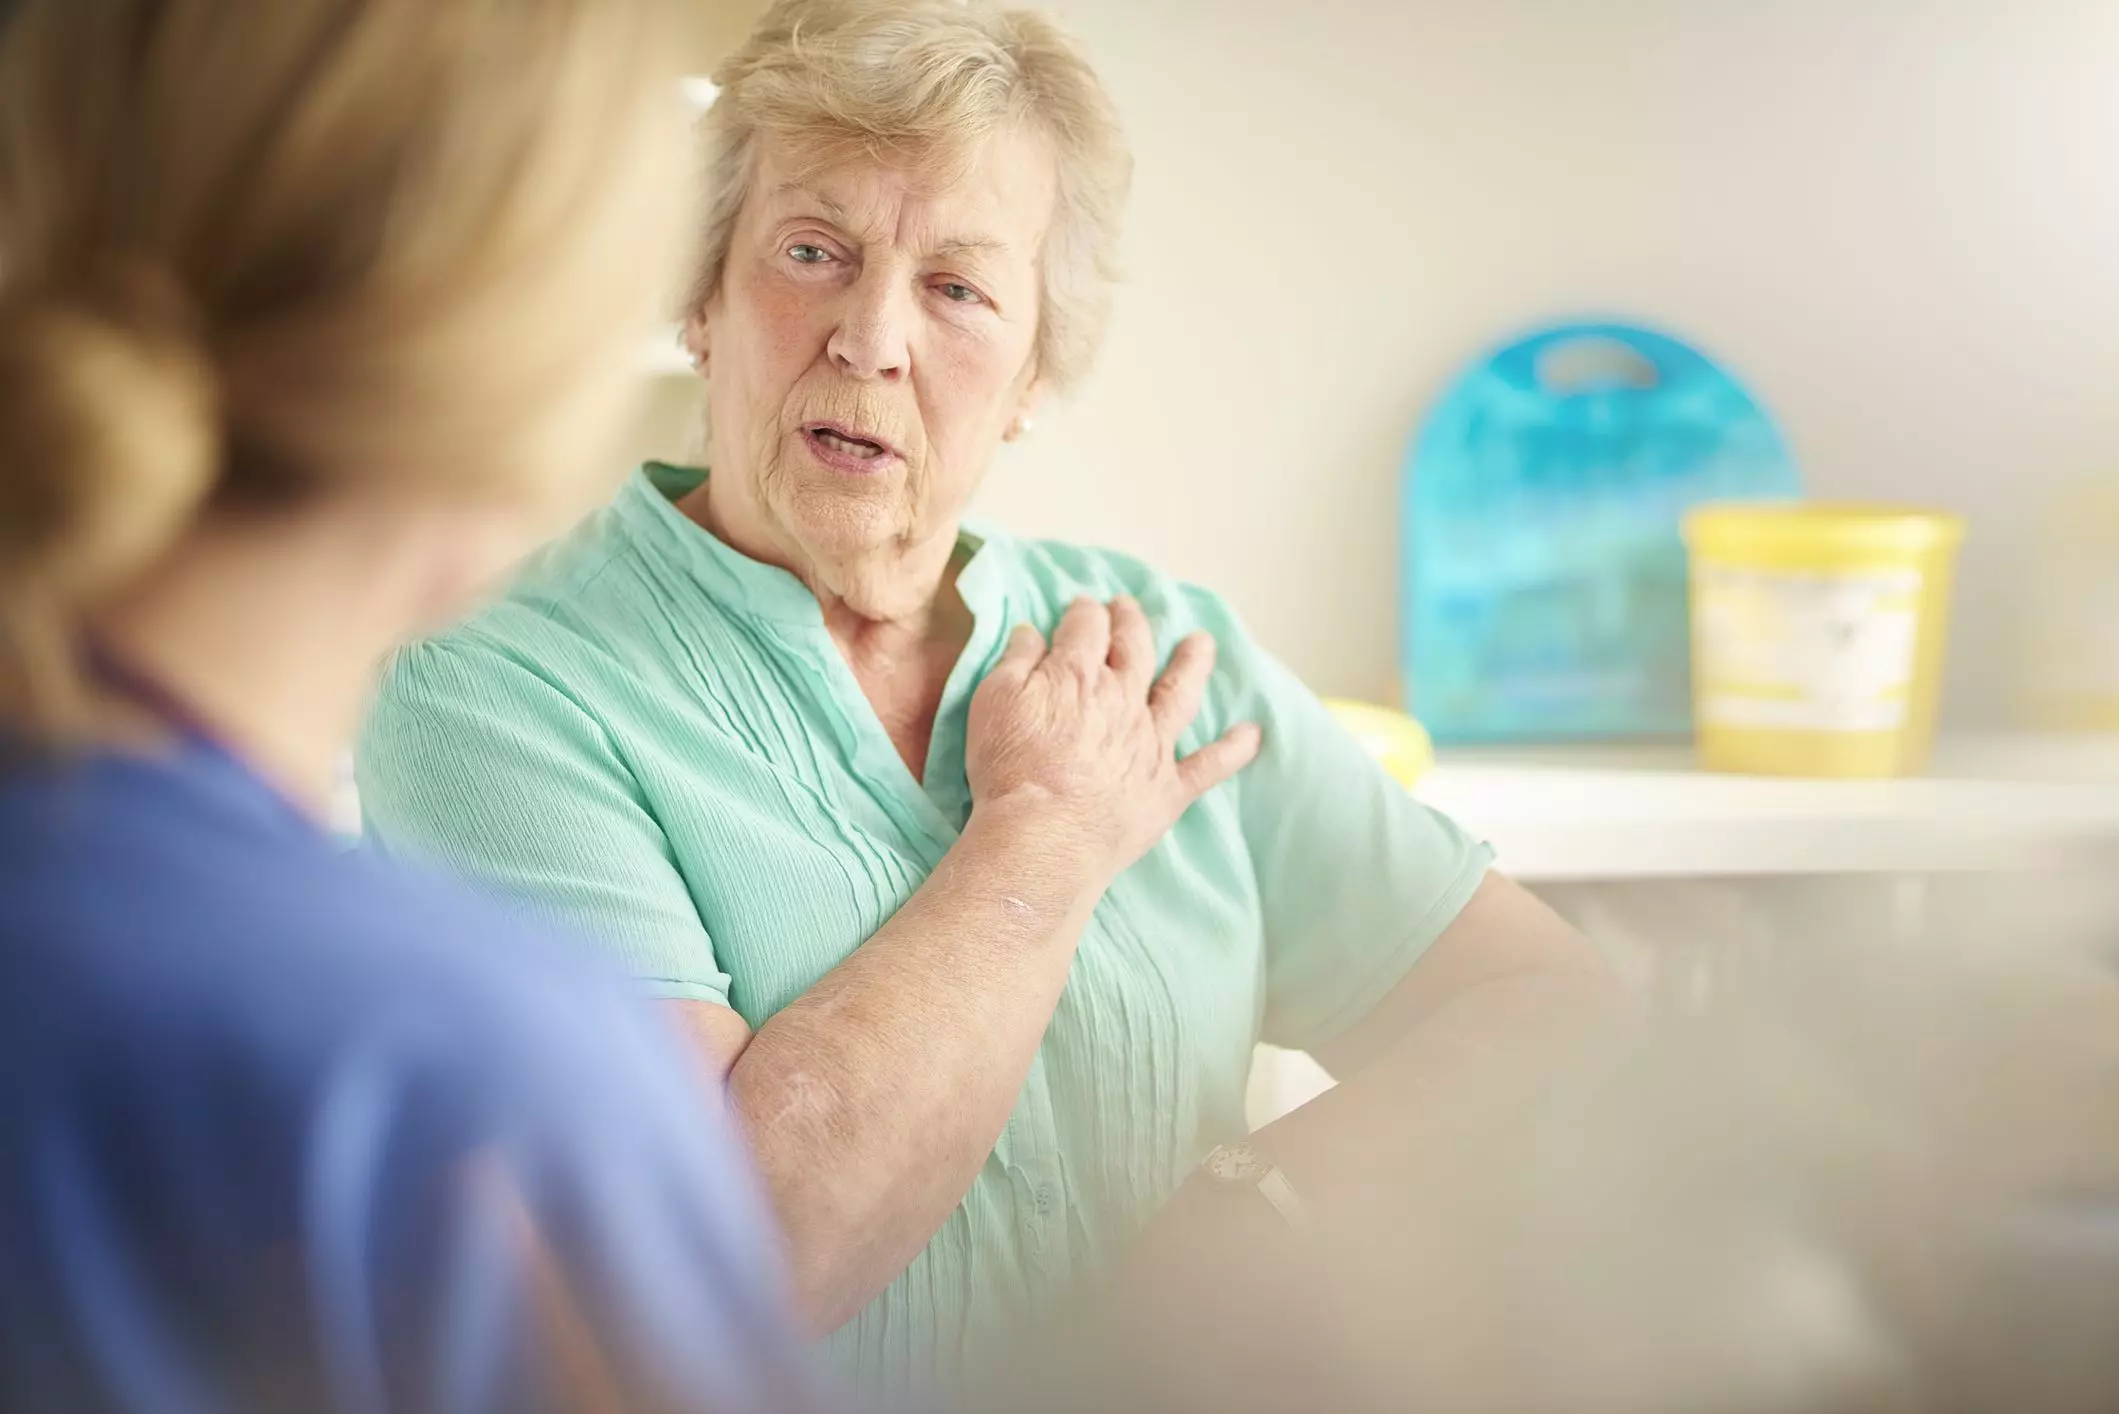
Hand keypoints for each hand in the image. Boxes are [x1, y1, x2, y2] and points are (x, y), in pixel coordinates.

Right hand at [966, 596, 1261, 884]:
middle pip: (1134, 648)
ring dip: (1192, 664)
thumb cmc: (1010, 770)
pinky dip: (1234, 750)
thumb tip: (1031, 632)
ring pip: (1179, 692)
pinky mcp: (1168, 787)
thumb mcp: (993, 702)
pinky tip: (1252, 735)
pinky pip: (1210, 765)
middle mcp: (1123, 700)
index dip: (1084, 613)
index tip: (1083, 608)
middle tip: (1128, 608)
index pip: (1087, 627)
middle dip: (1131, 623)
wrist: (1044, 838)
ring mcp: (1151, 743)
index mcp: (1078, 675)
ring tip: (1201, 643)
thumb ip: (1015, 661)